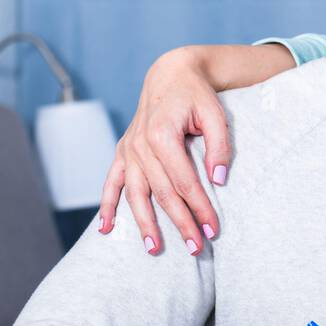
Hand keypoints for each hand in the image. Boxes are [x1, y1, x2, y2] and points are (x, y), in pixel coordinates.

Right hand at [98, 46, 232, 255]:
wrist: (171, 75)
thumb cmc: (197, 95)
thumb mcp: (216, 115)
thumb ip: (220, 147)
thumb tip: (219, 180)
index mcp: (162, 134)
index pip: (185, 182)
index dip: (200, 208)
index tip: (213, 229)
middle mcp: (139, 145)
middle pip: (162, 193)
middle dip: (180, 223)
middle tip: (196, 249)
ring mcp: (128, 150)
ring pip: (135, 194)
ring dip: (144, 223)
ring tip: (155, 249)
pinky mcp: (122, 152)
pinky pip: (111, 183)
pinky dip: (107, 206)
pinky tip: (106, 229)